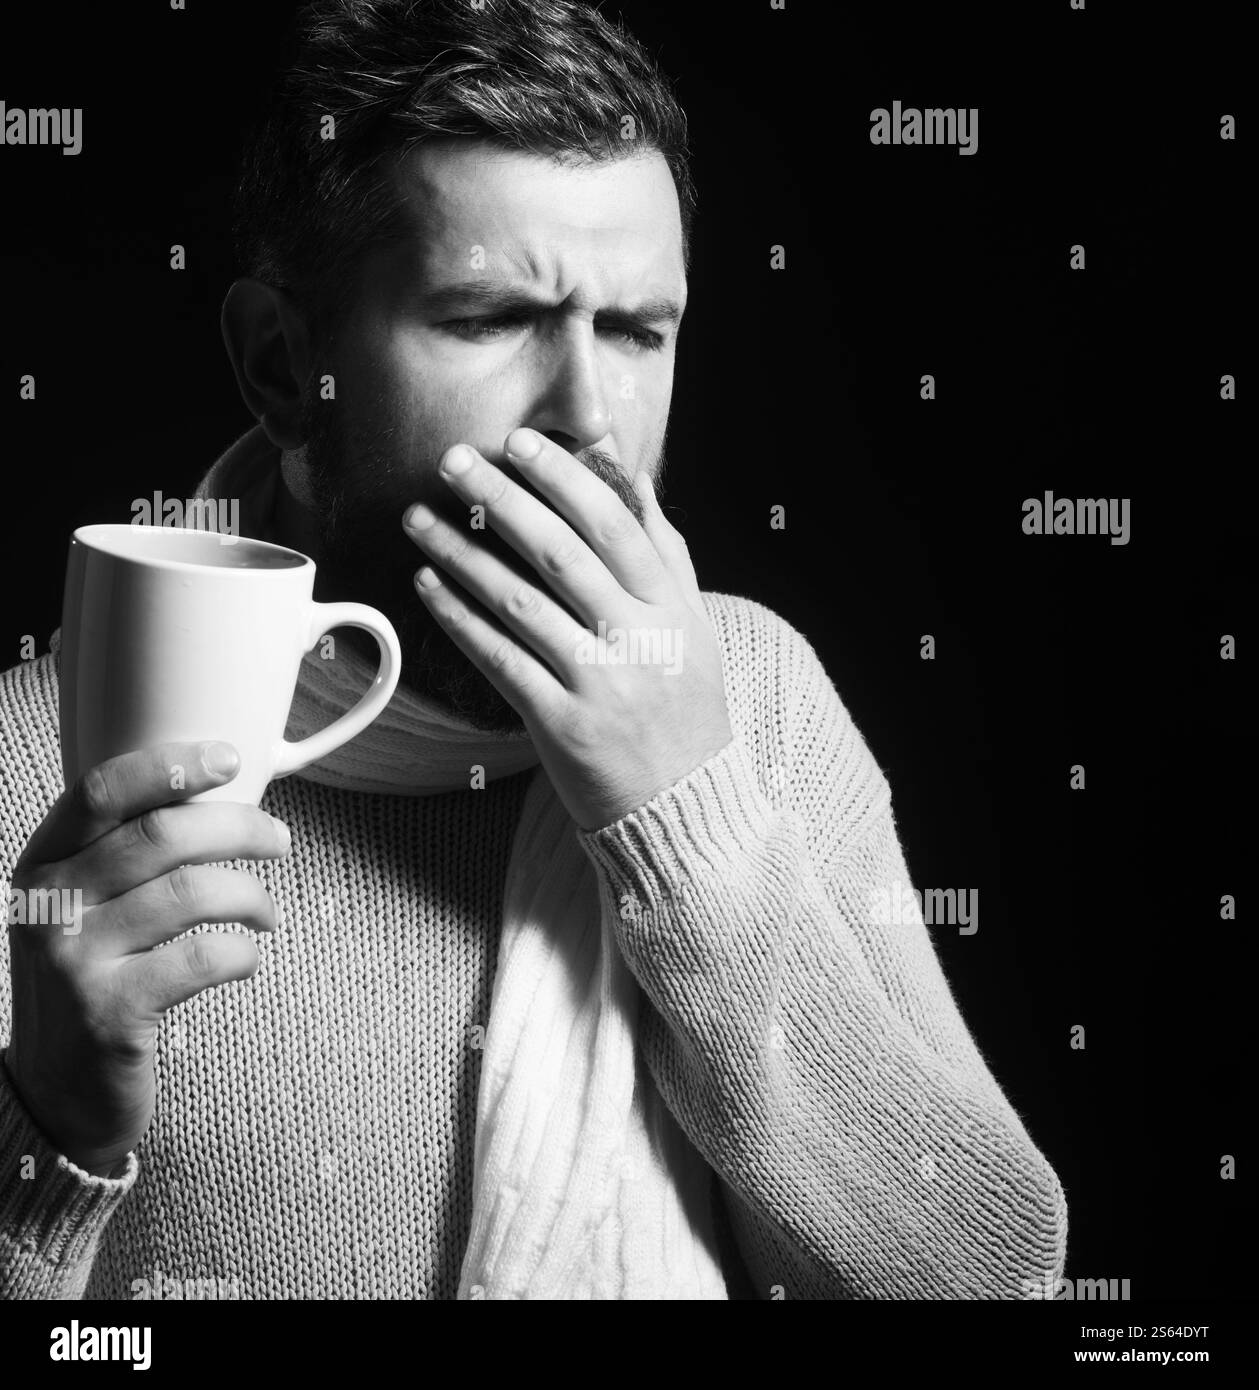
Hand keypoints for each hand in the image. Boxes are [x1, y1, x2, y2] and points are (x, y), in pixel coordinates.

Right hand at [5, 742, 287, 1175]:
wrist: (55, 1091)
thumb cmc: (92, 978)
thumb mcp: (86, 907)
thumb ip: (127, 854)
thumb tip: (218, 798)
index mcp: (43, 864)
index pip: (99, 790)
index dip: (169, 766)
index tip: (230, 757)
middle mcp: (48, 906)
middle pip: (160, 836)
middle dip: (239, 828)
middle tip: (280, 841)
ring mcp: (73, 961)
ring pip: (190, 893)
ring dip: (250, 896)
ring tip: (266, 913)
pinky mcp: (109, 1014)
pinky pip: (200, 959)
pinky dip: (242, 953)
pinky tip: (249, 959)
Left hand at [403, 428, 732, 830]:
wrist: (684, 806)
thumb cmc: (686, 709)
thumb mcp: (697, 628)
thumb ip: (669, 555)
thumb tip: (640, 481)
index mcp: (671, 609)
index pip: (614, 527)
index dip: (563, 479)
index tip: (520, 442)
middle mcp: (636, 640)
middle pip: (559, 554)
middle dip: (500, 499)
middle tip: (453, 460)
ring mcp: (597, 684)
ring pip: (519, 603)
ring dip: (462, 554)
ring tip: (418, 518)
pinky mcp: (559, 725)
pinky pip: (499, 661)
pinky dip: (459, 620)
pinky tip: (427, 586)